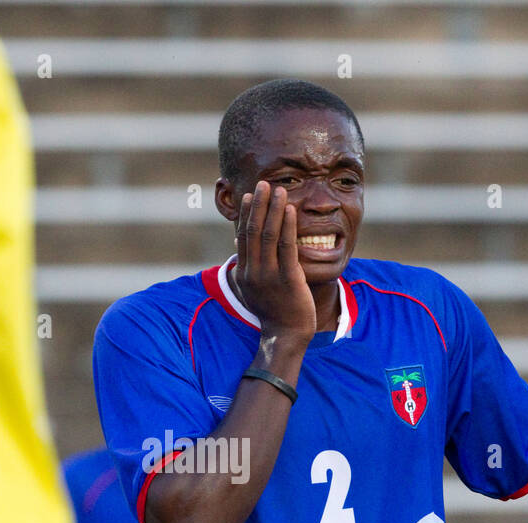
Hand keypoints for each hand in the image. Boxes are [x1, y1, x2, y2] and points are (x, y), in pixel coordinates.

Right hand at [234, 181, 316, 342]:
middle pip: (254, 231)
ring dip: (274, 209)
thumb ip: (246, 266)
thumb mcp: (252, 288)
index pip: (244, 236)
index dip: (247, 214)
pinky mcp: (288, 279)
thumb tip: (237, 243)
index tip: (251, 195)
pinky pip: (287, 247)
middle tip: (264, 184)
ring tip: (279, 190)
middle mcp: (253, 272)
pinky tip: (290, 210)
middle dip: (259, 205)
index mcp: (243, 273)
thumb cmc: (272, 310)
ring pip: (269, 235)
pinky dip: (288, 226)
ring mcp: (269, 275)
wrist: (285, 334)